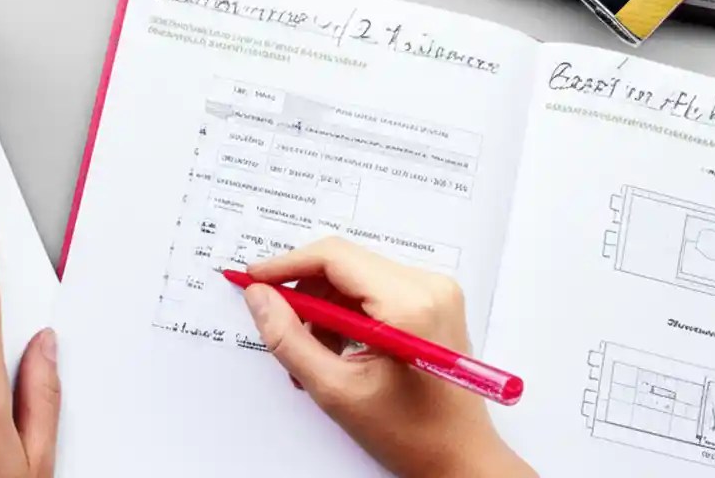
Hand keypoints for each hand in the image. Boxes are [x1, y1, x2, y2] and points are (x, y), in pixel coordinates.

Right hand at [241, 237, 534, 477]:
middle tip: (280, 328)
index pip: (334, 258)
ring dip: (324, 309)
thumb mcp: (336, 391)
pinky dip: (346, 315)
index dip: (286, 265)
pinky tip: (337, 351)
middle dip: (305, 294)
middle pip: (344, 264)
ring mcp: (435, 291)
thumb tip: (259, 298)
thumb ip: (290, 339)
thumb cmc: (413, 434)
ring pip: (355, 278)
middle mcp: (429, 286)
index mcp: (411, 305)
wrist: (461, 457)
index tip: (253, 280)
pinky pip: (374, 290)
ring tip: (313, 355)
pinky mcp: (433, 301)